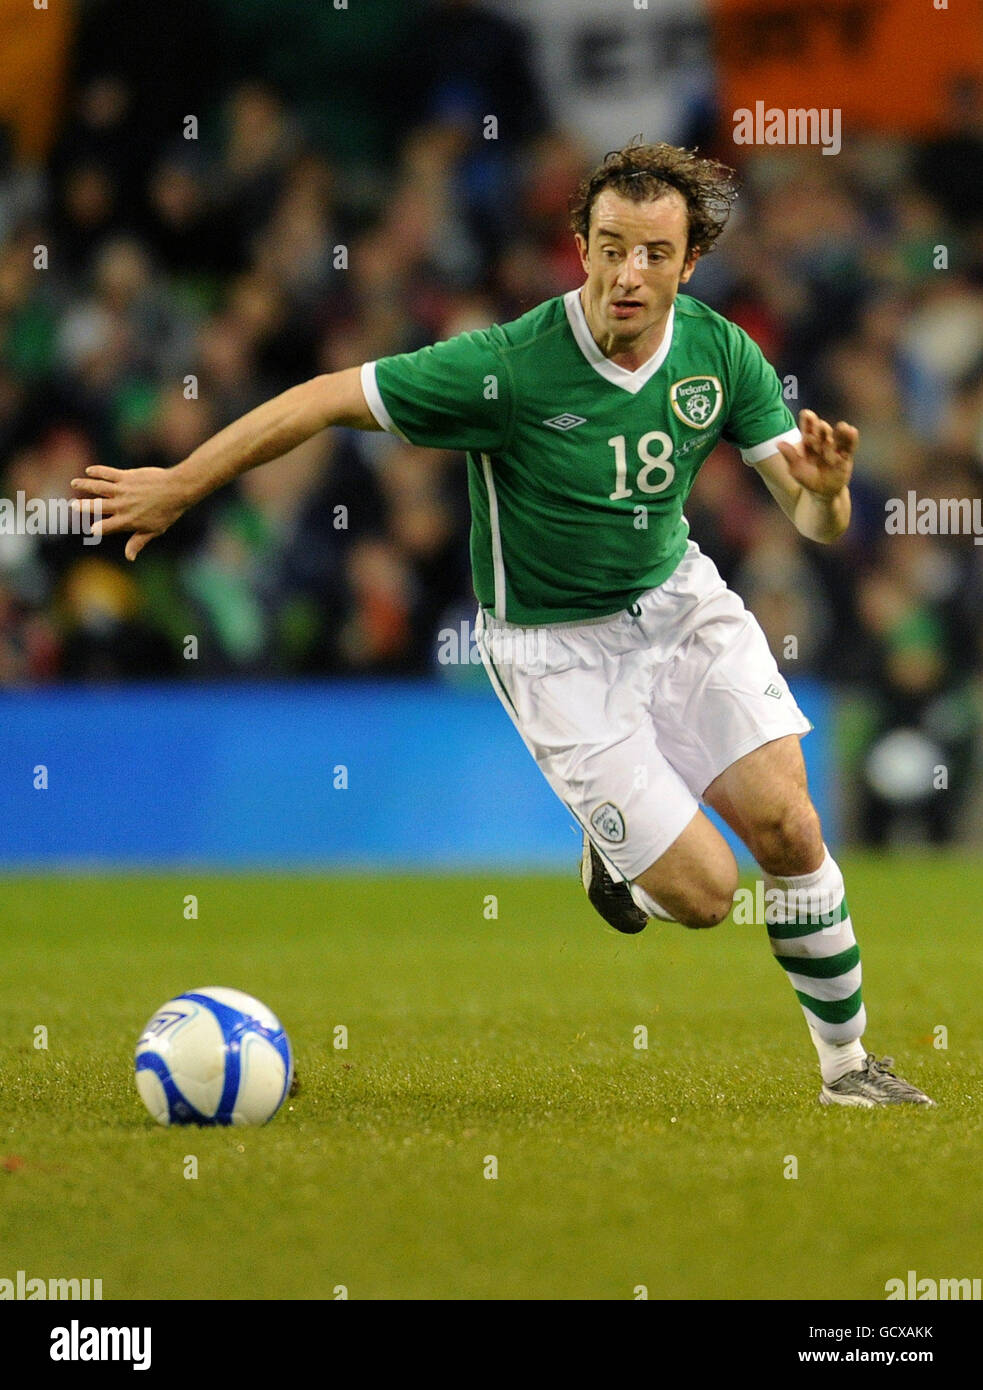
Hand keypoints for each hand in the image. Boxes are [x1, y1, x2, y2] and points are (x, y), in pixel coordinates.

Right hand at [70, 465, 190, 560]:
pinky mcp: (126, 477)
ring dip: (84, 484)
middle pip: (97, 506)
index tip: (90, 530)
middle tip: (71, 505)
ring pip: (98, 487)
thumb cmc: (167, 512)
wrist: (177, 489)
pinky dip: (97, 471)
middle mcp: (122, 506)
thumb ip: (138, 542)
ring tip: (74, 483)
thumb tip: (129, 558)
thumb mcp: (154, 530)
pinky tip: (89, 471)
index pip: (107, 527)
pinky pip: (108, 473)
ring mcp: (123, 490)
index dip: (98, 529)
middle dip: (83, 506)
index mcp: (128, 521)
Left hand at [777, 410, 856, 499]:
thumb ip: (789, 456)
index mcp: (810, 443)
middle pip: (823, 432)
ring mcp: (835, 449)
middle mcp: (823, 442)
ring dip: (840, 432)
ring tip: (842, 426)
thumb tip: (778, 443)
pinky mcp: (846, 457)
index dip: (808, 421)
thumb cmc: (807, 480)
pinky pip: (850, 447)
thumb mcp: (796, 469)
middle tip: (820, 425)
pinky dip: (851, 439)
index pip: (808, 429)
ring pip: (838, 437)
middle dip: (821, 428)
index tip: (806, 413)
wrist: (821, 493)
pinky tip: (852, 431)